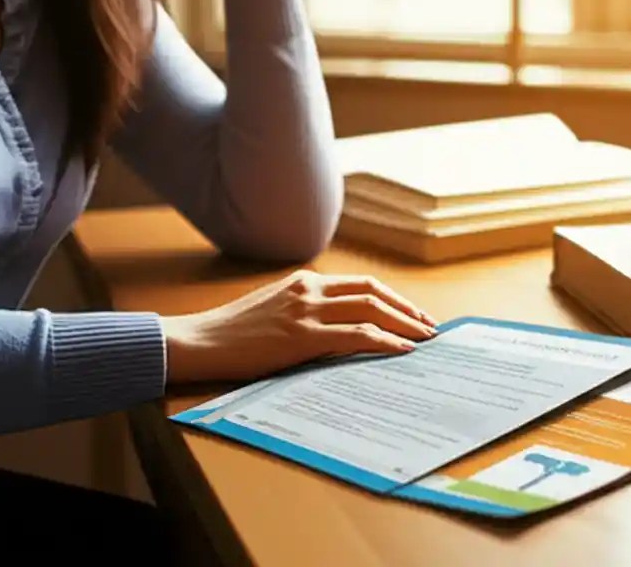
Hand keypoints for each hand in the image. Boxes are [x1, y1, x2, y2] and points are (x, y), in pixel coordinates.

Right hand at [161, 270, 438, 383]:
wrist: (200, 342)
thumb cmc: (235, 333)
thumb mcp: (276, 309)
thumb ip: (309, 310)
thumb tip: (345, 328)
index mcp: (305, 281)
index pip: (362, 285)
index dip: (394, 298)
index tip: (414, 314)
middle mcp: (310, 289)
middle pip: (373, 293)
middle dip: (408, 310)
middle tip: (430, 328)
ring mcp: (306, 311)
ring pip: (371, 310)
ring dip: (405, 324)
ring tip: (425, 340)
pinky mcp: (302, 336)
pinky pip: (356, 335)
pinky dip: (385, 341)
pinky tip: (402, 350)